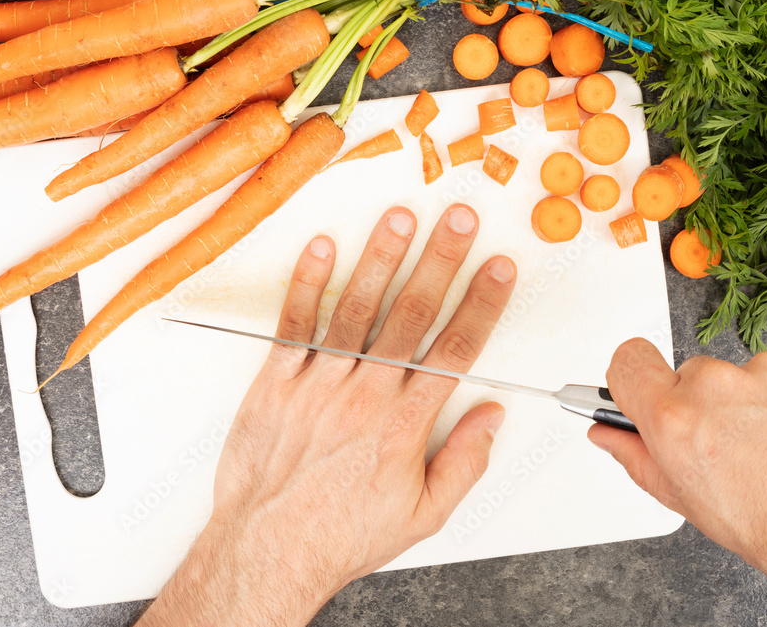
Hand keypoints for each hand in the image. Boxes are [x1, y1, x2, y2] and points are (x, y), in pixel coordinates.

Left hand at [137, 205, 515, 626]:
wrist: (269, 548)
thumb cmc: (342, 533)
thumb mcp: (424, 513)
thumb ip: (465, 462)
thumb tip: (491, 419)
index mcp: (406, 423)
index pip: (455, 348)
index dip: (482, 302)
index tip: (498, 267)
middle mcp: (366, 394)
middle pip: (413, 313)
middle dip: (441, 259)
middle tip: (458, 218)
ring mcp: (319, 383)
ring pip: (357, 309)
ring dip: (380, 258)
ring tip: (399, 217)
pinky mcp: (276, 383)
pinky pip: (295, 326)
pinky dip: (307, 285)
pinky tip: (321, 249)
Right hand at [590, 340, 766, 625]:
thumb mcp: (694, 509)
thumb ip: (640, 460)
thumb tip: (611, 435)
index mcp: (678, 419)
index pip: (626, 363)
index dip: (630, 381)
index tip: (638, 394)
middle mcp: (720, 384)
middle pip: (692, 377)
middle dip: (704, 408)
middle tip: (733, 453)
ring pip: (747, 378)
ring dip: (757, 406)